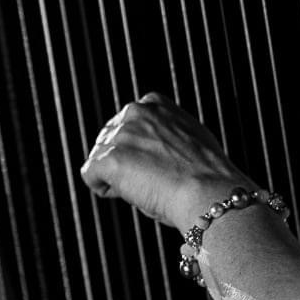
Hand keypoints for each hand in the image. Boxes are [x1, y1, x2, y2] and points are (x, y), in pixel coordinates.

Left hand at [79, 92, 246, 229]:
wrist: (209, 191)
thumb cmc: (206, 175)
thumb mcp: (190, 137)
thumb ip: (166, 132)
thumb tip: (155, 148)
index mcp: (154, 105)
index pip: (126, 121)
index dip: (135, 147)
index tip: (150, 163)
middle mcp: (134, 113)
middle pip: (108, 139)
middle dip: (122, 160)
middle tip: (149, 180)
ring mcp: (121, 135)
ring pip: (99, 157)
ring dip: (115, 175)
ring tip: (145, 187)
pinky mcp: (109, 159)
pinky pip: (90, 175)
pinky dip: (102, 188)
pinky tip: (127, 194)